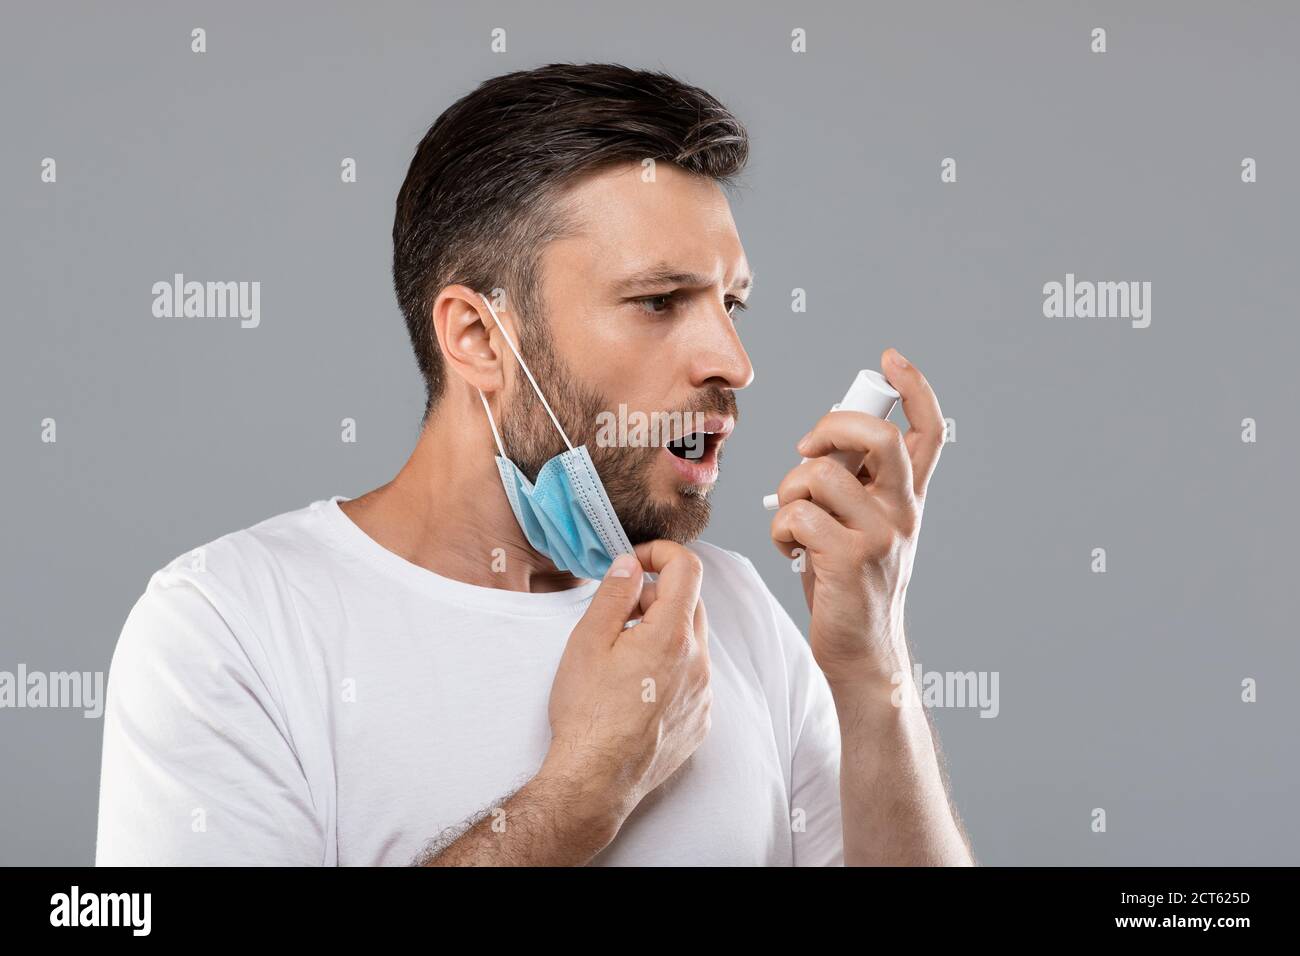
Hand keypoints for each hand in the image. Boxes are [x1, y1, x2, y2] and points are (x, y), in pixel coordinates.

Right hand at [539, 540, 710, 843]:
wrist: (595, 780)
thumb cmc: (586, 712)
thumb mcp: (587, 641)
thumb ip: (614, 593)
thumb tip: (631, 564)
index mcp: (672, 635)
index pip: (688, 568)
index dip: (661, 552)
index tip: (636, 561)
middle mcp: (699, 662)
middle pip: (690, 604)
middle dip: (657, 595)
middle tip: (618, 613)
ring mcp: (703, 694)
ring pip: (692, 643)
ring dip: (663, 634)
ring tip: (622, 656)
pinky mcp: (700, 720)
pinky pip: (693, 678)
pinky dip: (670, 669)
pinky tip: (636, 688)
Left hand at [769, 348, 944, 686]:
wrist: (861, 653)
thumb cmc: (849, 585)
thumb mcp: (861, 526)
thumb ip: (853, 485)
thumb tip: (823, 443)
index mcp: (907, 499)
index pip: (928, 431)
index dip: (915, 387)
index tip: (891, 358)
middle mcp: (903, 513)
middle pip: (879, 437)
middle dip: (831, 426)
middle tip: (808, 448)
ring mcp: (881, 537)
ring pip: (819, 474)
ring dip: (789, 492)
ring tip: (792, 521)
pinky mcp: (850, 560)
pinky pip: (797, 515)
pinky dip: (779, 529)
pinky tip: (790, 550)